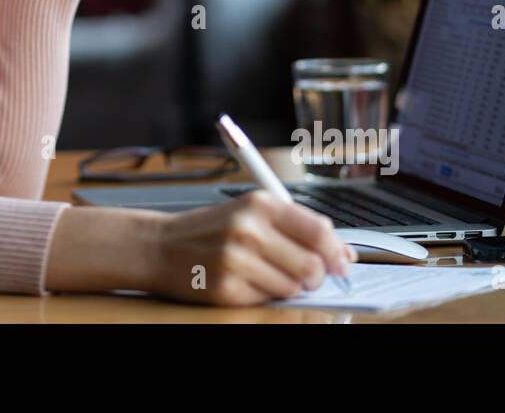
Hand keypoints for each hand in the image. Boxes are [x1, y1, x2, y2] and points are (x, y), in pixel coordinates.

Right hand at [143, 191, 356, 305]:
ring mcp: (236, 260)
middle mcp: (248, 229)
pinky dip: (265, 296)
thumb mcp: (250, 212)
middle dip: (315, 276)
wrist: (159, 245)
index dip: (337, 251)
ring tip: (266, 274)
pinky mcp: (227, 288)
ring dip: (289, 287)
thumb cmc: (210, 229)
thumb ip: (296, 227)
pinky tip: (247, 282)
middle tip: (304, 275)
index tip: (341, 263)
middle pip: (312, 265)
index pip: (319, 231)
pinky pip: (268, 300)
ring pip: (294, 287)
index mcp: (259, 204)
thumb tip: (345, 253)